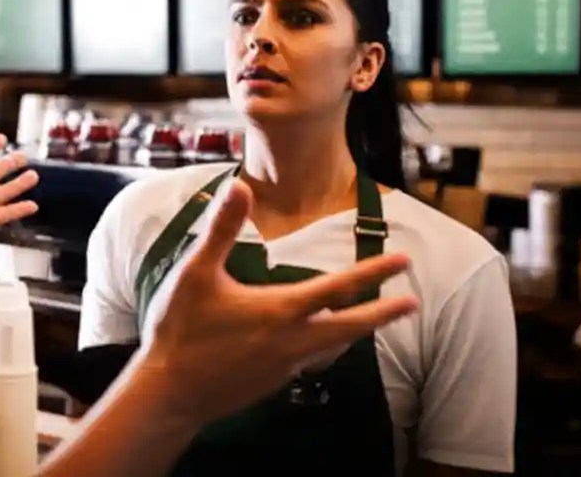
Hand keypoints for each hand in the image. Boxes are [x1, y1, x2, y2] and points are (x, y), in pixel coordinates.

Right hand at [138, 179, 417, 427]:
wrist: (169, 394)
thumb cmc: (180, 330)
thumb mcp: (196, 272)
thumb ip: (222, 229)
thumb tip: (240, 186)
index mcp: (279, 310)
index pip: (338, 288)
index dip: (374, 272)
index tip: (403, 261)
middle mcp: (292, 342)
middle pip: (350, 326)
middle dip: (383, 313)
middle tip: (412, 303)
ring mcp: (284, 368)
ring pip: (331, 347)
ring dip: (354, 332)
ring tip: (368, 323)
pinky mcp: (271, 384)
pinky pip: (308, 362)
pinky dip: (322, 349)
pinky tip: (314, 345)